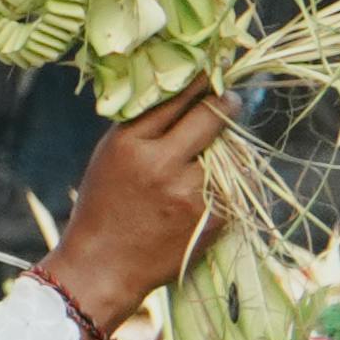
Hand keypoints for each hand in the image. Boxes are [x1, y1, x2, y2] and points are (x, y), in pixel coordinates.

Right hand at [36, 87, 228, 339]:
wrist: (105, 265)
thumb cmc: (104, 206)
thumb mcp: (110, 157)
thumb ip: (143, 129)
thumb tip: (187, 99)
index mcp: (129, 144)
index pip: (174, 99)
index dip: (199, 82)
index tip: (213, 73)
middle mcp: (161, 163)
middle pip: (209, 117)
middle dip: (226, 104)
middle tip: (233, 99)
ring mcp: (189, 191)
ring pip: (230, 153)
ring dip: (229, 149)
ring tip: (214, 157)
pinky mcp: (212, 216)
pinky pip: (236, 186)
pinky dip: (232, 182)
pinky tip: (214, 188)